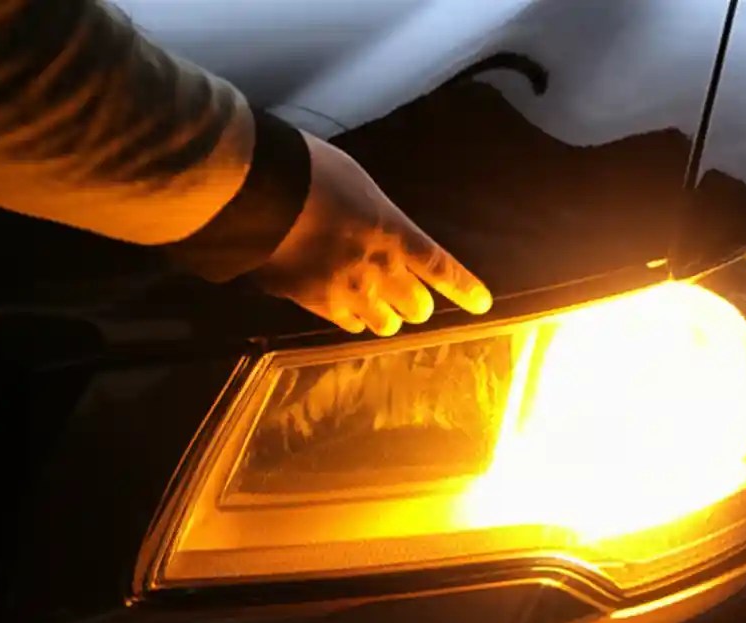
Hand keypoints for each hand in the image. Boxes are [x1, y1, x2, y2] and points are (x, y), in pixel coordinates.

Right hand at [252, 132, 492, 335]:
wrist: (263, 193)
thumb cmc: (311, 173)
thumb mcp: (359, 183)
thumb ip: (377, 215)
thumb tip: (375, 226)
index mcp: (396, 233)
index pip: (442, 268)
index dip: (464, 288)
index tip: (482, 303)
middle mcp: (380, 269)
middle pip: (416, 307)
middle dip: (417, 303)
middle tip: (409, 297)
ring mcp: (348, 291)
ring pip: (384, 324)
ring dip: (385, 316)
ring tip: (376, 306)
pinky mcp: (317, 304)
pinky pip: (348, 325)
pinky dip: (352, 319)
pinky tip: (345, 309)